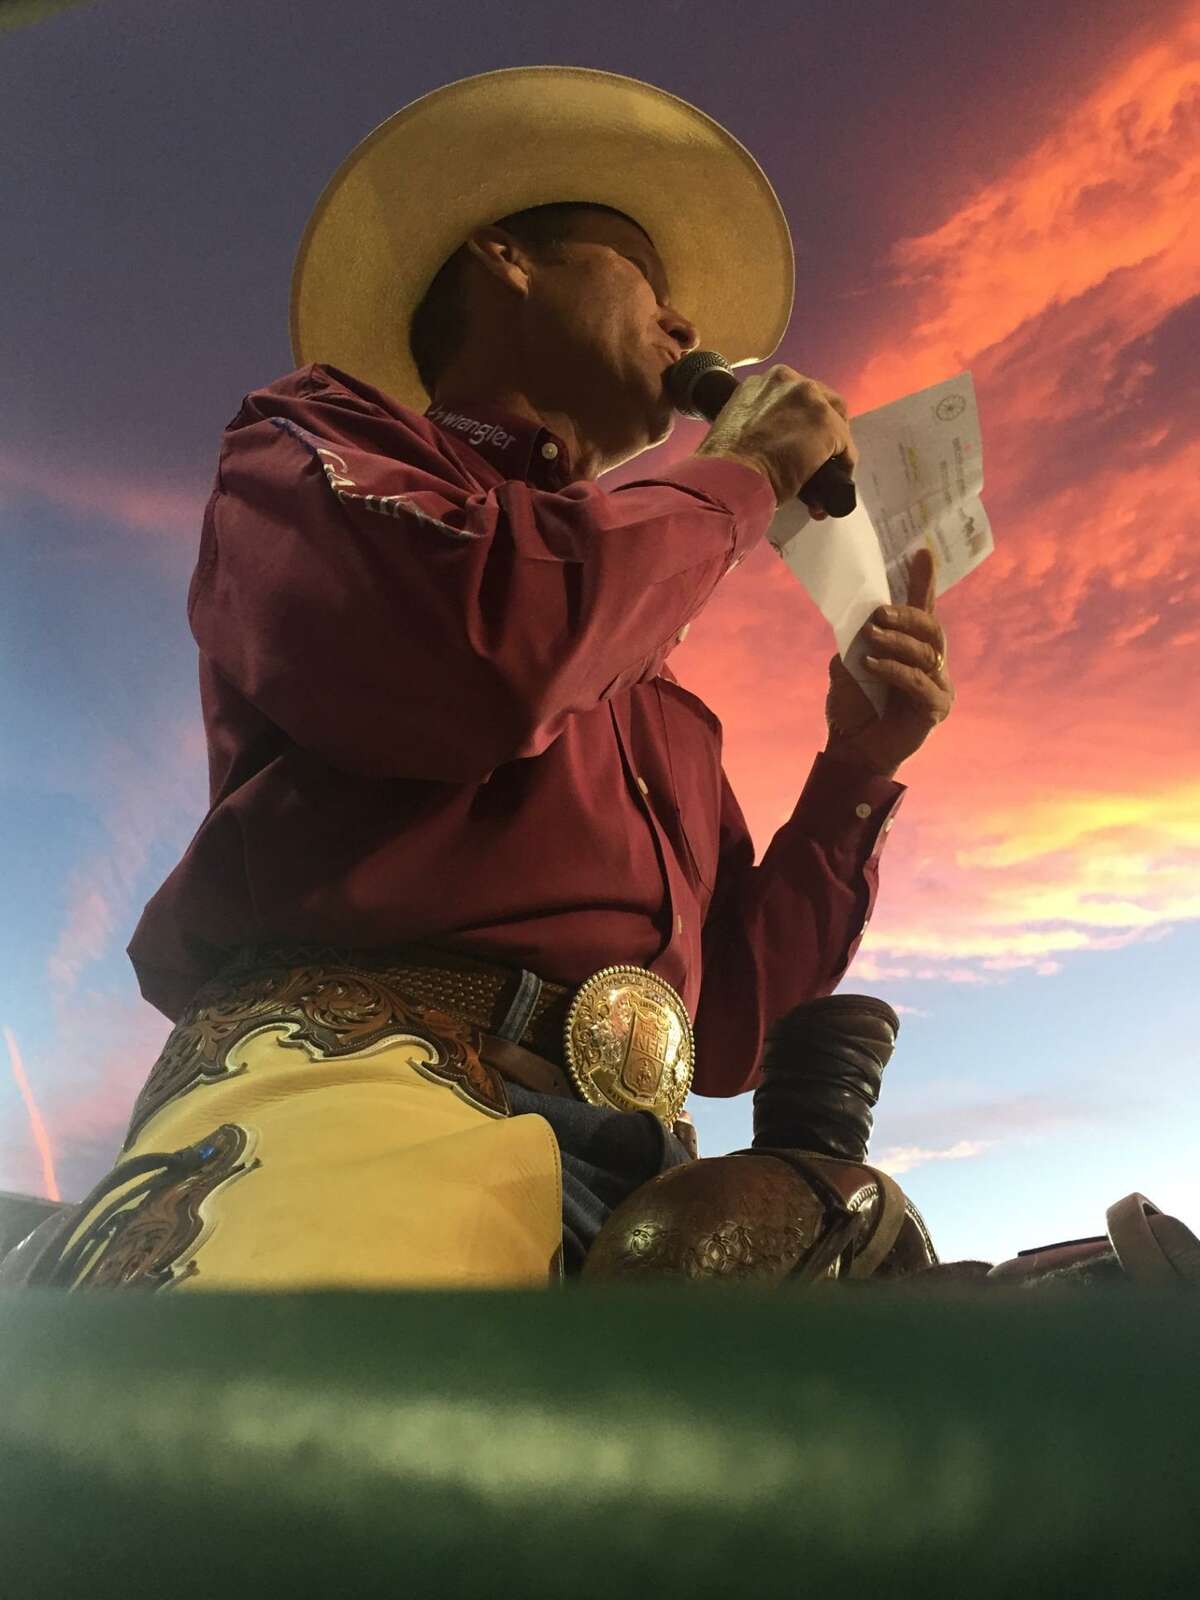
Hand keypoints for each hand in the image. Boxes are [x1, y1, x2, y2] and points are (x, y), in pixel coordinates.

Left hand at [822, 547, 953, 777]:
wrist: (851, 751)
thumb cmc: (852, 710)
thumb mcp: (846, 667)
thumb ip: (855, 643)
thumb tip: (857, 619)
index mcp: (912, 650)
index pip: (921, 611)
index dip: (923, 582)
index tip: (922, 551)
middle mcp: (931, 664)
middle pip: (931, 627)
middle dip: (907, 614)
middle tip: (879, 612)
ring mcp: (938, 686)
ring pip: (926, 652)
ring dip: (896, 641)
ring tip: (871, 637)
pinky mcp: (936, 708)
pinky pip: (918, 681)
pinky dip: (895, 670)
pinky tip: (873, 665)